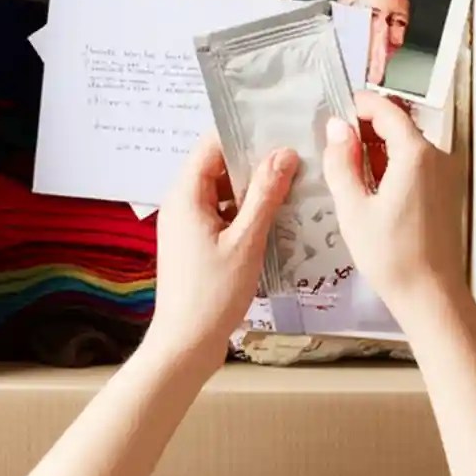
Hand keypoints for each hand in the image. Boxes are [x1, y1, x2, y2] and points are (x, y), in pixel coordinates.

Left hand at [147, 135, 298, 363]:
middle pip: (218, 167)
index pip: (210, 145)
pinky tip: (276, 221)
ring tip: (292, 189)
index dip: (242, 135)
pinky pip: (223, 216)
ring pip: (223, 193)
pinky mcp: (196, 244)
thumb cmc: (212, 295)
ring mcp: (187, 225)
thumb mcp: (246, 241)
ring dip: (254, 192)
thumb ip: (265, 195)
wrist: (185, 344)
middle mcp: (181, 204)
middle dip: (255, 164)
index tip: (277, 131)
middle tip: (294, 160)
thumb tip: (283, 154)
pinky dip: (246, 215)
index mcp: (185, 195)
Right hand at [322, 90, 461, 303]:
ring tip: (349, 172)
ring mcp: (445, 175)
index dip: (359, 104)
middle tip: (335, 146)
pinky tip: (372, 190)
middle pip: (398, 126)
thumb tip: (338, 129)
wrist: (431, 295)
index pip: (386, 110)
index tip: (337, 109)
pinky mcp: (445, 192)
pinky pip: (417, 166)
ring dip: (378, 150)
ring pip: (407, 146)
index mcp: (415, 155)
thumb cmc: (391, 256)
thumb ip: (341, 162)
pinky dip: (393, 167)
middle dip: (366, 129)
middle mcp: (437, 158)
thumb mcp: (353, 208)